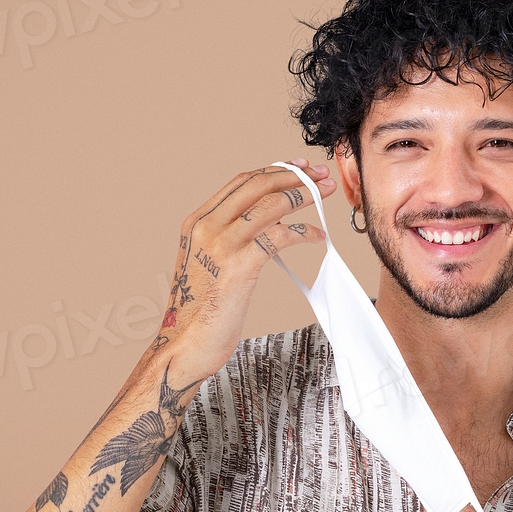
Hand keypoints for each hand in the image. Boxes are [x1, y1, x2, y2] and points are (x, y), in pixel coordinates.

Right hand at [153, 158, 335, 386]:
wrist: (184, 344)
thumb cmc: (202, 310)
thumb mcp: (211, 263)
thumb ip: (233, 238)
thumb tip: (270, 221)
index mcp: (197, 221)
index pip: (241, 182)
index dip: (275, 170)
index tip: (300, 167)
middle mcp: (206, 226)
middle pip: (258, 184)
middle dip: (294, 175)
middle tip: (322, 175)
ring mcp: (221, 244)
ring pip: (270, 203)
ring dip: (305, 194)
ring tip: (327, 194)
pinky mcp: (238, 265)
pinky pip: (279, 236)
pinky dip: (304, 232)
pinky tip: (319, 236)